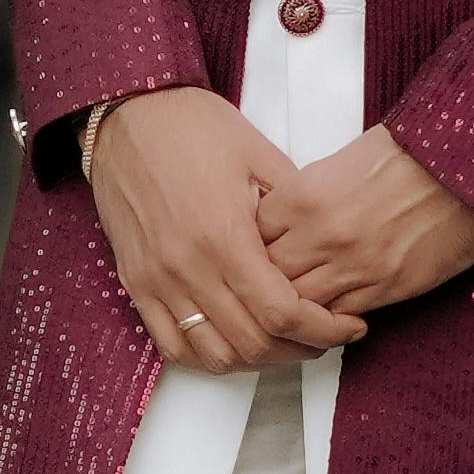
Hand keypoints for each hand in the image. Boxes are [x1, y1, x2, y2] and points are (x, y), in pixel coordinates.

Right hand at [84, 86, 364, 369]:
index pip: (282, 312)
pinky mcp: (136, 282)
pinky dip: (208, 357)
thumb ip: (295, 208)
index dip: (324, 330)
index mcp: (224, 235)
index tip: (347, 326)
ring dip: (257, 360)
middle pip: (253, 343)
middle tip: (324, 335)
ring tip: (283, 342)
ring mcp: (157, 279)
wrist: (127, 113)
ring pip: (214, 355)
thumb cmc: (193, 126)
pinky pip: (172, 344)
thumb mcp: (260, 155)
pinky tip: (234, 343)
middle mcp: (188, 267)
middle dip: (300, 349)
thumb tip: (326, 246)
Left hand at [251, 126, 473, 326]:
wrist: (465, 165)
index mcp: (303, 195)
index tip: (257, 249)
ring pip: (299, 303)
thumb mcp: (339, 163)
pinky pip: (339, 315)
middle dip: (266, 280)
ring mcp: (353, 265)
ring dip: (296, 304)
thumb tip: (283, 221)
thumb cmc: (408, 153)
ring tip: (298, 301)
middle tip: (271, 282)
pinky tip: (330, 310)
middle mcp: (322, 233)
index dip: (252, 245)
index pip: (252, 235)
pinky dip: (330, 317)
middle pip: (269, 274)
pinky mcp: (386, 288)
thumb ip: (304, 196)